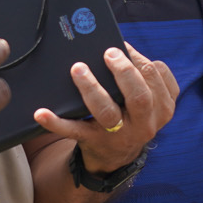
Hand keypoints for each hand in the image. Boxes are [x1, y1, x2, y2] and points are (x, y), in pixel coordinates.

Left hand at [33, 43, 179, 174]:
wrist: (116, 156)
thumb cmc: (130, 115)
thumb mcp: (148, 101)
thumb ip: (142, 77)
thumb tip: (118, 45)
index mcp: (161, 108)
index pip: (157, 77)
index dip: (140, 58)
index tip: (122, 45)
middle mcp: (143, 123)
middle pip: (140, 96)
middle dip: (124, 71)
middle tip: (108, 53)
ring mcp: (118, 135)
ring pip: (107, 112)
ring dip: (91, 88)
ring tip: (78, 69)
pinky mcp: (93, 141)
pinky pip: (74, 131)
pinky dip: (56, 122)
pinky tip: (42, 113)